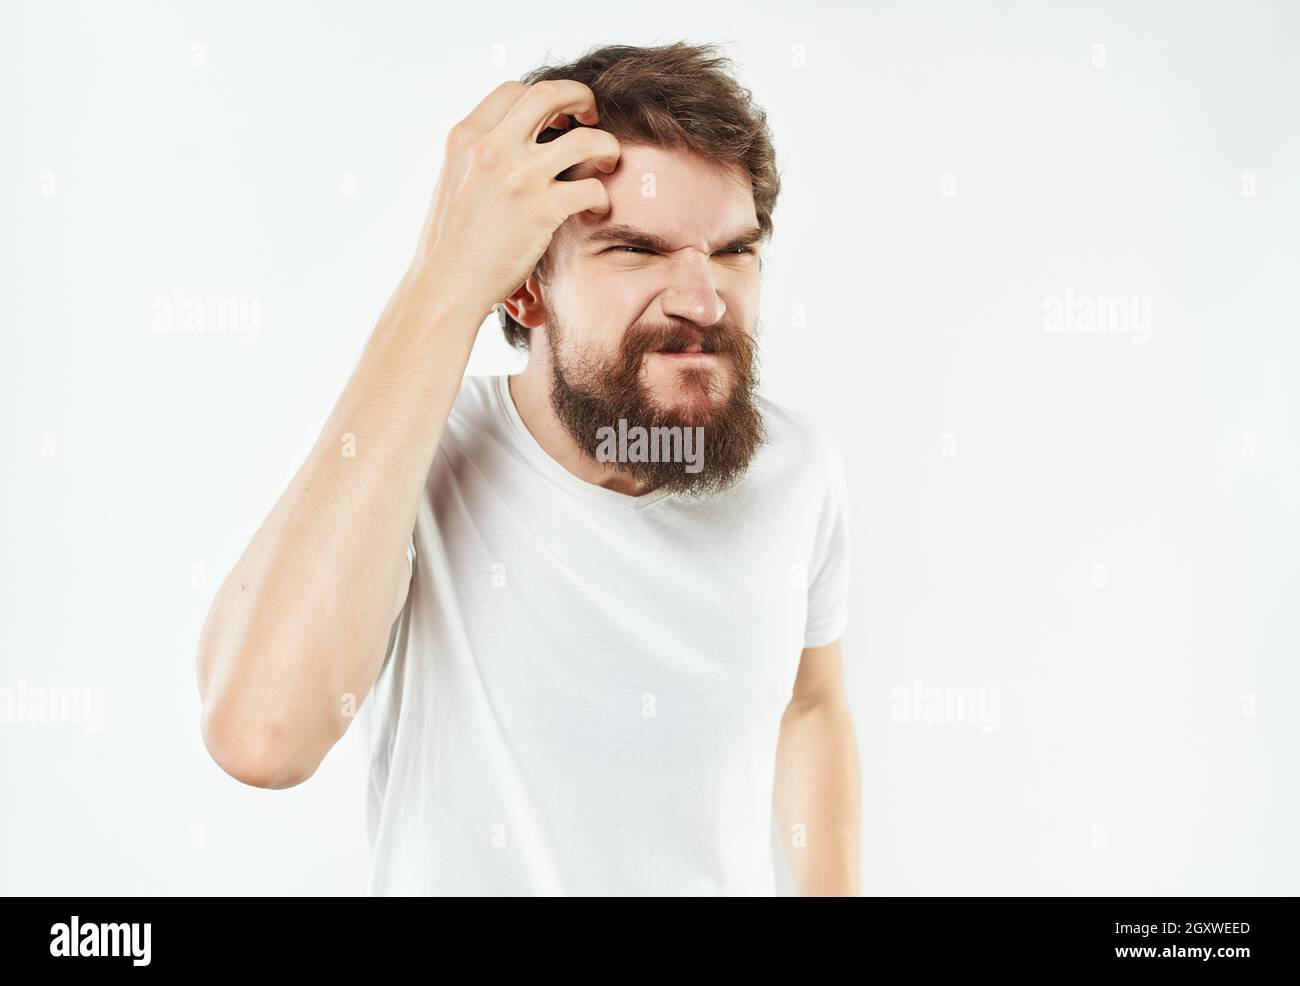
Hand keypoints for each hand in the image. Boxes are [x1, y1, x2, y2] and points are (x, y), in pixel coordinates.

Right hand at [411, 79, 620, 315]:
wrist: (446, 286)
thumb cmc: (450, 243)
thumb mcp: (454, 180)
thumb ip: (480, 155)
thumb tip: (513, 140)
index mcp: (466, 137)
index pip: (515, 90)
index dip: (544, 98)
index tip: (557, 118)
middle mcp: (493, 148)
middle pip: (552, 94)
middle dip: (581, 97)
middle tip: (590, 118)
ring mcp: (519, 178)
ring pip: (586, 139)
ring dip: (606, 145)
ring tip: (607, 161)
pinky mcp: (542, 211)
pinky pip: (592, 188)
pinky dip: (602, 196)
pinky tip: (596, 208)